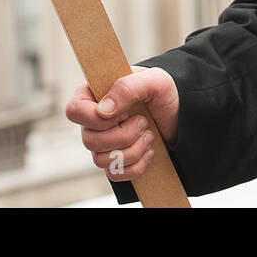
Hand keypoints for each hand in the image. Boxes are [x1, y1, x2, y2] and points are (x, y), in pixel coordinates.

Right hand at [65, 65, 178, 181]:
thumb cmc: (164, 92)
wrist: (181, 113)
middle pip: (89, 141)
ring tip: (149, 136)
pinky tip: (149, 152)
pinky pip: (114, 174)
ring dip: (131, 151)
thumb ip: (126, 88)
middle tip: (144, 122)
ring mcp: (102, 143)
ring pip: (100, 160)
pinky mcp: (115, 161)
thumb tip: (102, 111)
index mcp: (95, 94)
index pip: (74, 111)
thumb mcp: (153, 81)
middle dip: (123, 136)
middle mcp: (93, 120)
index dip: (97, 118)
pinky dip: (135, 167)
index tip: (124, 113)